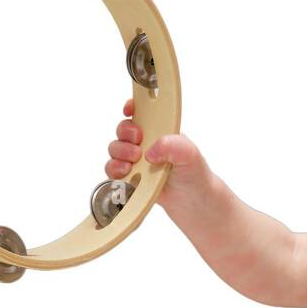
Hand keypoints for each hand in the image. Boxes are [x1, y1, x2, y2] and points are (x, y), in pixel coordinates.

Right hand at [105, 97, 212, 211]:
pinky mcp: (129, 177)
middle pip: (123, 130)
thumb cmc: (193, 172)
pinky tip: (127, 174)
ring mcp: (136, 160)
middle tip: (138, 144)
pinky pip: (112, 170)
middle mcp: (145, 142)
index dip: (132, 107)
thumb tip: (151, 151)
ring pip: (115, 149)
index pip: (141, 111)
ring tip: (133, 162)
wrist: (192, 200)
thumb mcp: (190, 154)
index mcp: (159, 130)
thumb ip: (173, 146)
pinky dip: (115, 171)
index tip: (129, 110)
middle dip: (125, 134)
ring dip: (120, 153)